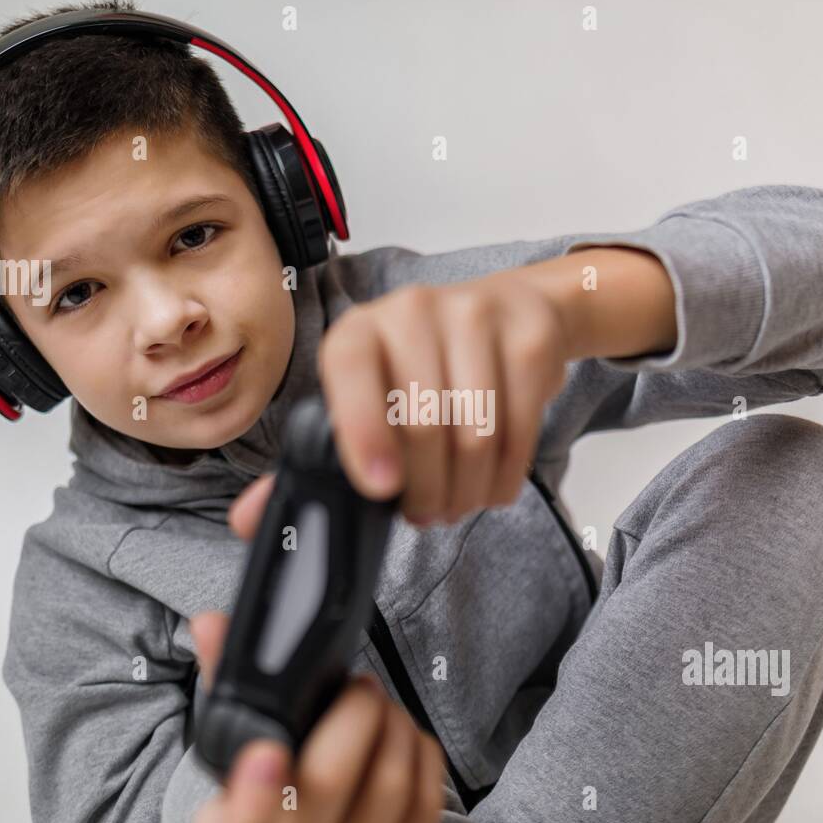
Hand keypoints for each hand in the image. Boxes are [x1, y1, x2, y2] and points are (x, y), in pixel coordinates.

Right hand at [188, 474, 446, 822]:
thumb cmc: (259, 808)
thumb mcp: (226, 768)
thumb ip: (224, 692)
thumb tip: (213, 625)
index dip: (256, 795)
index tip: (266, 754)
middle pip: (330, 785)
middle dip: (354, 714)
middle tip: (357, 687)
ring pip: (389, 789)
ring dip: (394, 727)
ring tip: (379, 706)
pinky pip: (425, 806)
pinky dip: (421, 756)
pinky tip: (403, 736)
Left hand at [316, 277, 569, 525]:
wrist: (509, 308)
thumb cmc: (427, 363)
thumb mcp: (374, 387)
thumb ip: (339, 441)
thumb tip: (293, 510)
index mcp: (361, 328)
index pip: (351, 370)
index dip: (363, 433)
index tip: (381, 488)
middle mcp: (414, 311)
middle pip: (423, 422)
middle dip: (426, 489)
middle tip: (427, 514)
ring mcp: (476, 318)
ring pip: (475, 434)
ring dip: (467, 490)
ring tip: (458, 505)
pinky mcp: (529, 339)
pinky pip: (520, 429)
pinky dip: (504, 476)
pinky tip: (492, 489)